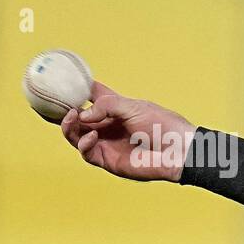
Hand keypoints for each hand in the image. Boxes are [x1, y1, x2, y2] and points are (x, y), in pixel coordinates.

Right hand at [60, 81, 195, 182]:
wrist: (178, 150)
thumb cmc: (163, 125)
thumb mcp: (133, 106)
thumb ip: (106, 105)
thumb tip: (81, 113)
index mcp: (116, 111)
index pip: (93, 99)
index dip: (79, 92)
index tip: (66, 83)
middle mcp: (109, 127)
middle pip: (79, 120)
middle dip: (67, 112)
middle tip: (64, 105)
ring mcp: (107, 144)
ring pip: (77, 136)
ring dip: (70, 127)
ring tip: (72, 117)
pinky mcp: (109, 161)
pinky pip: (87, 153)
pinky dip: (84, 144)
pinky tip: (91, 136)